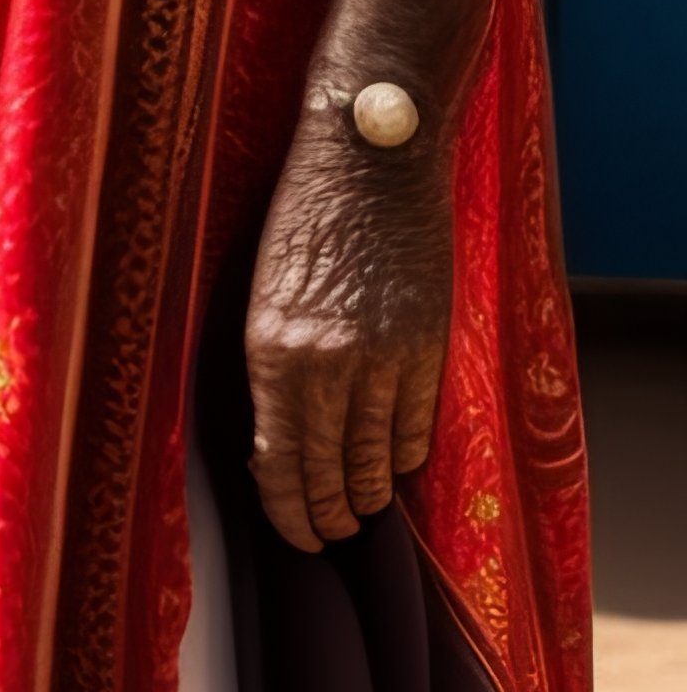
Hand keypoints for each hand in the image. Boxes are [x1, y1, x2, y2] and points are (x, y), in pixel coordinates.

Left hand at [244, 94, 452, 551]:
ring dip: (368, 495)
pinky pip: (416, 428)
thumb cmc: (303, 214)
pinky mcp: (427, 346)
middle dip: (327, 517)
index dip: (288, 513)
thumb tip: (278, 437)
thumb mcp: (264, 294)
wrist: (369, 155)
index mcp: (270, 350)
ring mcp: (383, 358)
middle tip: (328, 535)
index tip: (297, 535)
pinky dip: (404, 455)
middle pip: (329, 475)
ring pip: (377, 462)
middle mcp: (325, 364)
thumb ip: (272, 367)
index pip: (278, 464)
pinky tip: (394, 464)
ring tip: (360, 510)